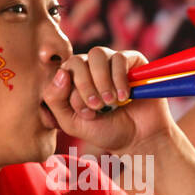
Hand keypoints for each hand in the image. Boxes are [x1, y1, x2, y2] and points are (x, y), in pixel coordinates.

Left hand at [43, 48, 172, 151]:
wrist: (140, 139)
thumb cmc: (106, 131)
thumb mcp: (71, 122)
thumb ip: (55, 100)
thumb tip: (62, 73)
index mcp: (74, 79)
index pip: (63, 71)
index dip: (72, 92)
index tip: (87, 114)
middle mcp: (91, 68)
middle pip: (77, 60)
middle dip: (85, 85)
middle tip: (98, 106)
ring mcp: (112, 63)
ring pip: (97, 54)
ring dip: (102, 80)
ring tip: (111, 101)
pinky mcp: (133, 62)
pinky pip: (120, 58)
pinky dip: (119, 78)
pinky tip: (125, 96)